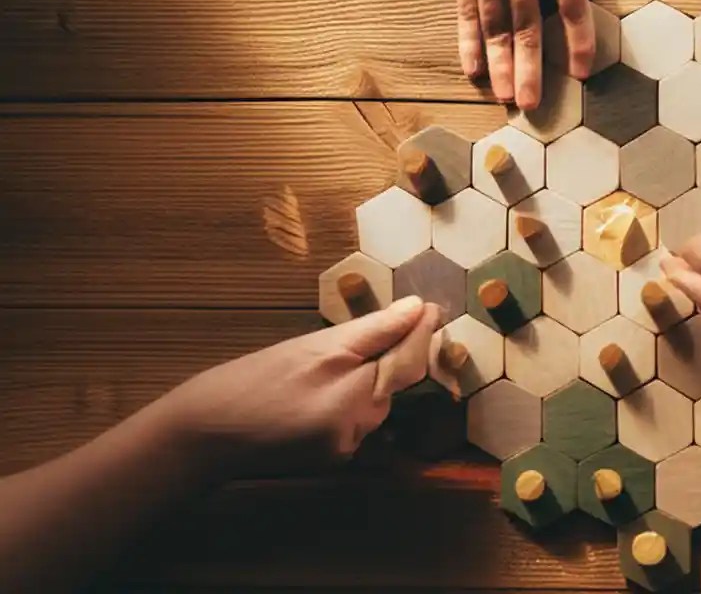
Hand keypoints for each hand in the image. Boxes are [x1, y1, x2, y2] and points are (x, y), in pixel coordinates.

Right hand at [155, 296, 441, 477]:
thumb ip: (366, 331)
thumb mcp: (304, 345)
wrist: (203, 438)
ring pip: (381, 399)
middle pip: (398, 376)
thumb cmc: (246, 380)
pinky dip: (356, 405)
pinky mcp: (340, 458)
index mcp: (337, 370)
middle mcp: (350, 410)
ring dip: (376, 380)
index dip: (420, 328)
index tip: (432, 308)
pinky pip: (363, 423)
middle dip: (404, 351)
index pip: (400, 349)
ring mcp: (347, 440)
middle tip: (413, 321)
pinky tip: (322, 399)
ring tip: (336, 367)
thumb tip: (415, 309)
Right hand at [435, 0, 594, 109]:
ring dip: (500, 66)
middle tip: (531, 104)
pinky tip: (474, 70)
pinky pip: (467, 14)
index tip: (581, 73)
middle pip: (528, 26)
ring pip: (495, 27)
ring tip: (506, 96)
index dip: (579, 42)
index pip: (573, 6)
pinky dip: (470, 44)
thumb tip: (566, 17)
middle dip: (530, 69)